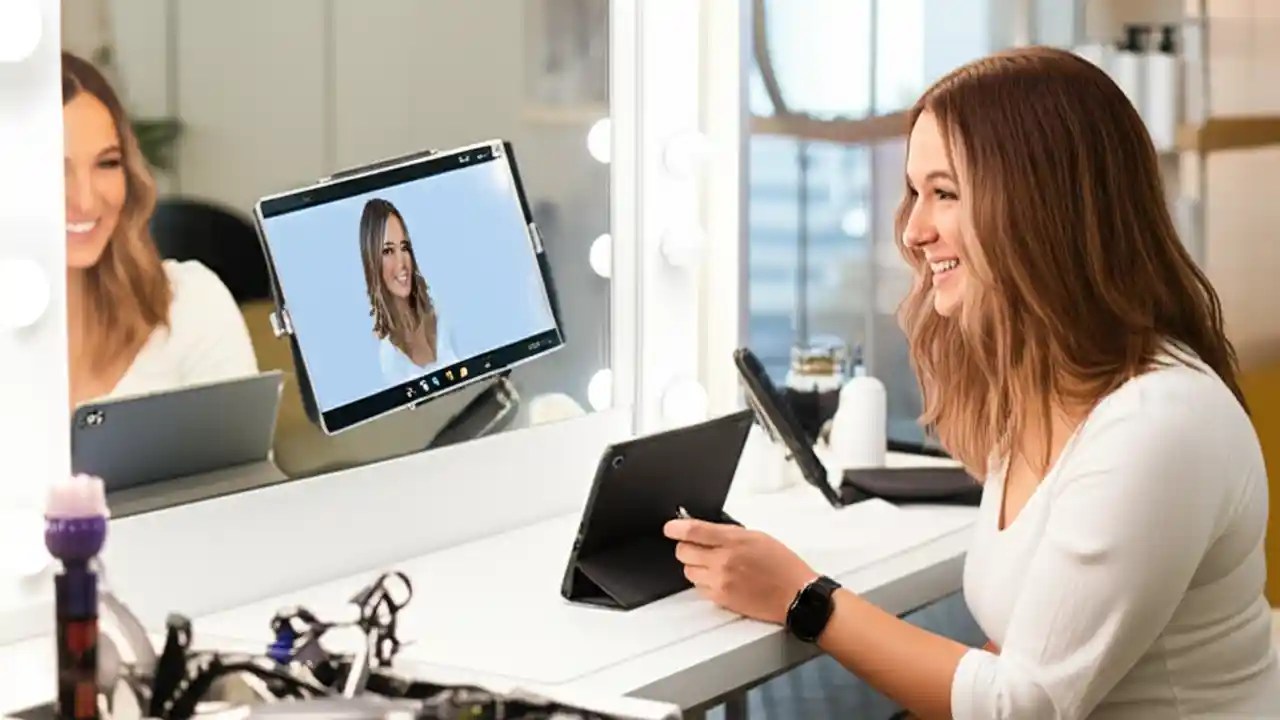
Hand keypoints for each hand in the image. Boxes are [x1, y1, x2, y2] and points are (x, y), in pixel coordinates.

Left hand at [663, 519, 817, 623]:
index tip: (670, 528)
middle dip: (686, 547)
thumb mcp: (757, 537)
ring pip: (688, 571)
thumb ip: (729, 533)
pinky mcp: (721, 599)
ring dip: (695, 565)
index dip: (676, 528)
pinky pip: (699, 588)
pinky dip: (704, 582)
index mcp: (734, 541)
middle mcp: (723, 561)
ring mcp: (720, 581)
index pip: (694, 531)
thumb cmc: (782, 566)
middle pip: (684, 551)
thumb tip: (706, 530)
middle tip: (695, 546)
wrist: (796, 595)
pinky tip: (720, 578)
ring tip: (713, 564)